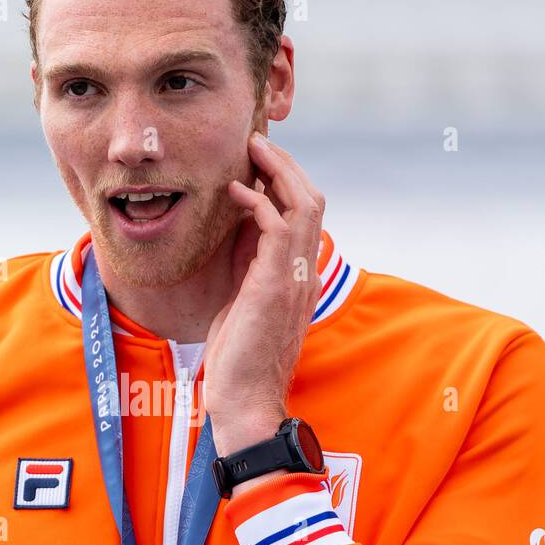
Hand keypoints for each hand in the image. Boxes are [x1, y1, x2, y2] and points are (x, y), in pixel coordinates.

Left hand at [204, 131, 324, 456]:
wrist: (244, 403)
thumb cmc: (240, 360)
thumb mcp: (243, 301)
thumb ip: (248, 266)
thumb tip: (238, 230)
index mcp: (298, 276)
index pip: (304, 215)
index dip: (286, 182)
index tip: (258, 161)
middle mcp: (304, 272)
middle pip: (311, 199)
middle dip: (285, 165)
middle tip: (257, 141)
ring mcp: (294, 278)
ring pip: (303, 205)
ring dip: (278, 171)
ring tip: (252, 149)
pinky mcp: (276, 286)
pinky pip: (278, 228)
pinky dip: (256, 202)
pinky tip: (233, 192)